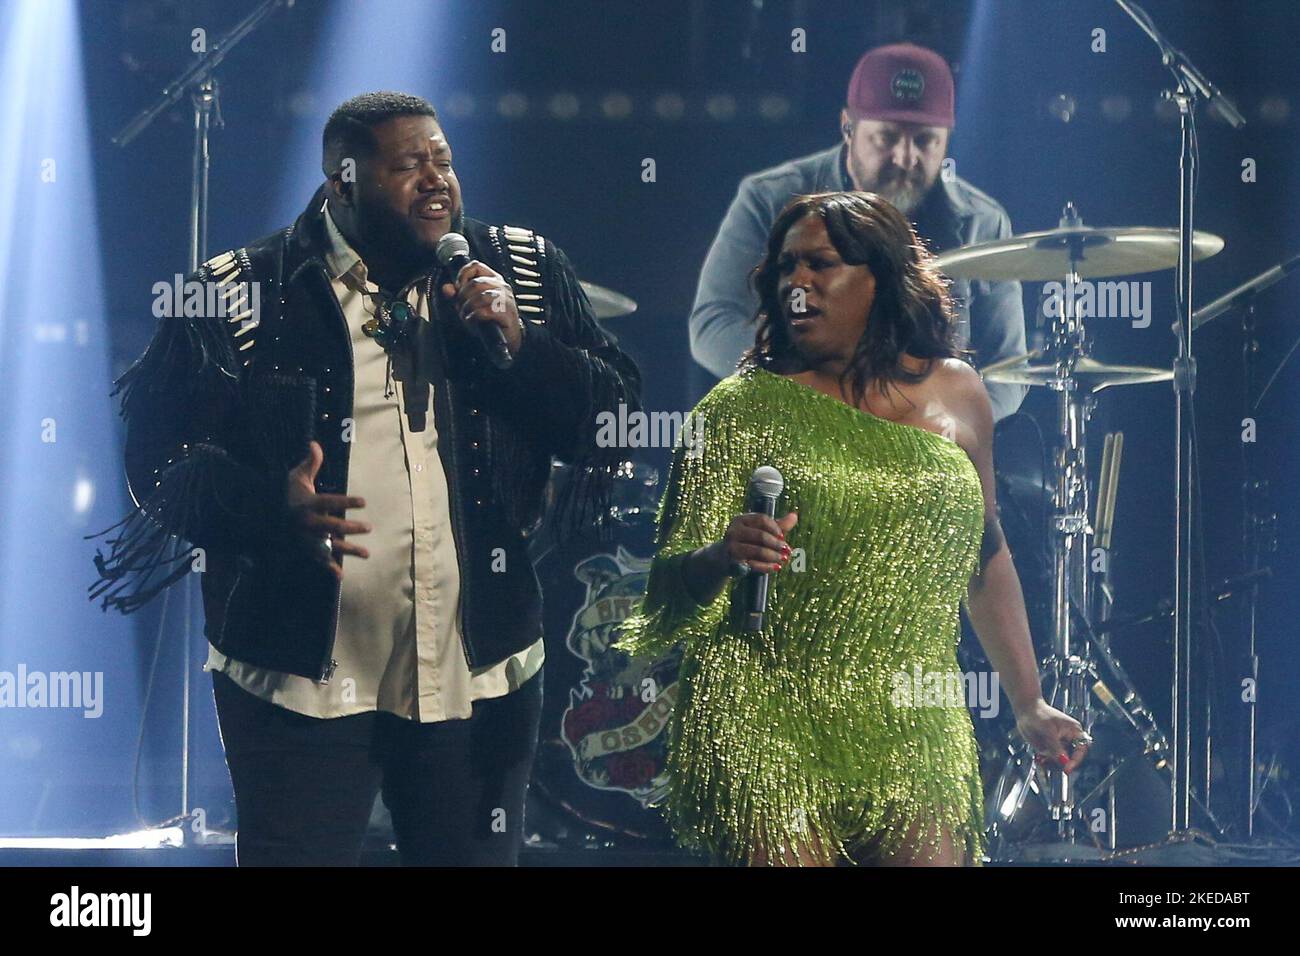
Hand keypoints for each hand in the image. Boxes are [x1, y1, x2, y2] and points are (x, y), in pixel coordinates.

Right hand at [286, 440, 369, 580]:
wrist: (259, 514)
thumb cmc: (282, 493)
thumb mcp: (294, 477)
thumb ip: (309, 464)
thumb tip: (315, 443)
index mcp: (308, 503)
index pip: (330, 502)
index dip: (347, 502)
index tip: (363, 502)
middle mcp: (307, 522)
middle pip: (332, 526)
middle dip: (351, 528)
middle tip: (368, 528)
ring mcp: (306, 537)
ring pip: (330, 545)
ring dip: (348, 549)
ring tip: (367, 553)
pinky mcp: (302, 548)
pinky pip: (317, 559)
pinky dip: (328, 567)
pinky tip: (341, 574)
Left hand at [440, 259, 522, 354]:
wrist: (509, 337)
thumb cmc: (491, 318)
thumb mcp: (472, 304)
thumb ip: (459, 295)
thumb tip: (446, 288)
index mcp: (494, 279)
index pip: (476, 266)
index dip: (463, 274)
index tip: (458, 287)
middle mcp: (502, 286)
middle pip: (476, 283)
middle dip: (463, 296)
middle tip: (460, 307)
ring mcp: (506, 299)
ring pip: (480, 296)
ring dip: (467, 307)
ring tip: (465, 315)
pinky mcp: (506, 313)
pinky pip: (485, 311)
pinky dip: (473, 316)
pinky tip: (472, 320)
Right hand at [721, 510, 798, 573]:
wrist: (722, 559)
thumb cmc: (746, 542)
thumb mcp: (760, 531)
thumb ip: (777, 525)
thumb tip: (794, 516)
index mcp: (740, 520)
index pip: (762, 519)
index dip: (775, 528)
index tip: (783, 537)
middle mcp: (733, 531)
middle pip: (761, 535)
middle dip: (777, 544)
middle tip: (788, 550)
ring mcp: (731, 547)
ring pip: (758, 550)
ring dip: (774, 556)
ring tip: (784, 559)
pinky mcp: (732, 562)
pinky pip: (753, 565)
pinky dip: (767, 567)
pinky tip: (776, 568)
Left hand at [1015, 698, 1090, 774]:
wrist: (1025, 711)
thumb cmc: (1038, 715)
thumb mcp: (1047, 731)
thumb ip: (1055, 747)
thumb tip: (1063, 761)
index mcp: (1074, 731)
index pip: (1081, 749)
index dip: (1076, 760)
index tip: (1067, 769)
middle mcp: (1069, 740)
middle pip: (1071, 758)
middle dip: (1061, 763)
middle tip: (1049, 762)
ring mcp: (1059, 745)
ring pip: (1060, 762)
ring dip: (1052, 763)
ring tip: (1042, 758)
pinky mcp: (1050, 749)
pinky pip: (1051, 761)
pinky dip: (1046, 762)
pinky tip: (1039, 758)